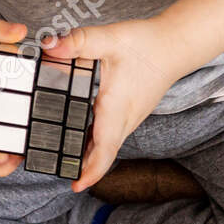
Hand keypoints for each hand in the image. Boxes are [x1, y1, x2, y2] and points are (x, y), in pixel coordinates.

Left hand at [43, 19, 184, 192]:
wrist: (174, 47)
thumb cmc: (145, 45)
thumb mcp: (109, 38)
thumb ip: (78, 42)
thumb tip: (49, 46)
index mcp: (116, 107)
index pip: (105, 149)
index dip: (91, 171)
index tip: (77, 185)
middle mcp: (124, 120)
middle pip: (103, 154)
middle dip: (83, 168)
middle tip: (57, 172)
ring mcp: (129, 119)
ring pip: (107, 147)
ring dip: (89, 157)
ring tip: (65, 160)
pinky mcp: (129, 114)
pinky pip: (111, 136)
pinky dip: (96, 144)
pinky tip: (81, 139)